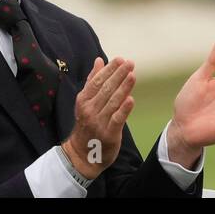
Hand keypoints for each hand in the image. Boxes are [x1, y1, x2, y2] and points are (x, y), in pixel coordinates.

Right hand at [62, 56, 134, 179]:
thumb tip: (99, 60)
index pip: (96, 82)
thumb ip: (92, 81)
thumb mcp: (86, 102)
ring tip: (132, 76)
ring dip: (123, 88)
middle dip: (118, 75)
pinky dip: (124, 110)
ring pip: (112, 103)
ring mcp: (98, 123)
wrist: (82, 154)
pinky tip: (131, 99)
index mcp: (83, 101)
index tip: (120, 59)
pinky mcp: (109, 134)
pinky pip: (117, 120)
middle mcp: (89, 110)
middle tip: (130, 63)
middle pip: (105, 90)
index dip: (109, 70)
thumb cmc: (87, 123)